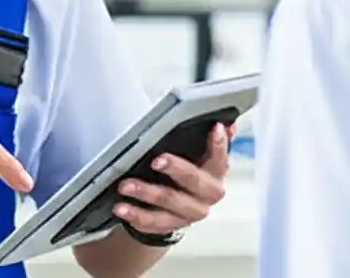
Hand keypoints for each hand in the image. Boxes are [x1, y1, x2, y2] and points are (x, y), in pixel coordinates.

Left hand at [113, 123, 234, 235]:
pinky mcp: (171, 226)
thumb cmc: (187, 175)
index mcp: (216, 175)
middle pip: (194, 180)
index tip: (214, 129)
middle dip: (175, 169)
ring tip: (126, 185)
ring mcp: (189, 214)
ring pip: (169, 203)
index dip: (218, 145)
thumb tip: (228, 123)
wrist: (176, 209)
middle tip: (156, 161)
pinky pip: (153, 222)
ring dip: (147, 193)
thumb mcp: (198, 156)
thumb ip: (210, 141)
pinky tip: (122, 208)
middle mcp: (207, 196)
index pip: (221, 158)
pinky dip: (136, 215)